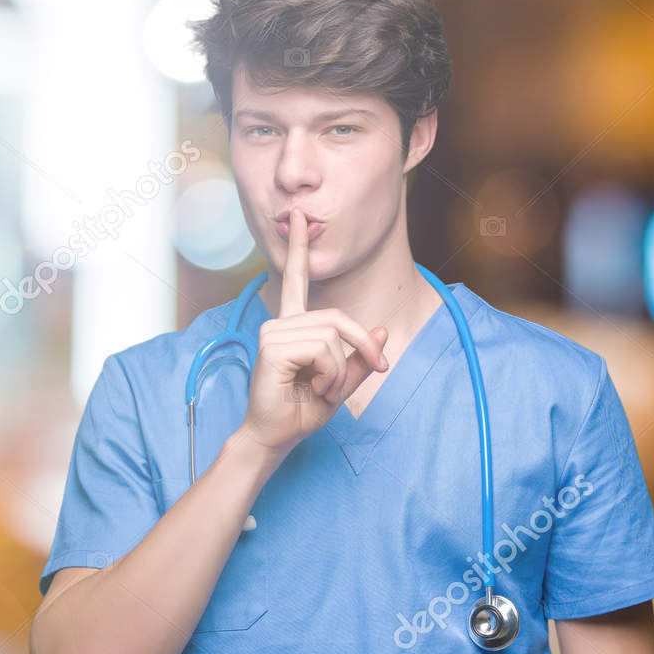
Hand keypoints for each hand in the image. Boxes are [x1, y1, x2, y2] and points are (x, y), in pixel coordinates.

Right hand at [237, 211, 389, 453]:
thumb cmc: (301, 411)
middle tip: (376, 369)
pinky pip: (323, 350)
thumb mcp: (341, 384)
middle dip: (361, 345)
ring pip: (332, 335)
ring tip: (326, 390)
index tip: (298, 217)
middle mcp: (280, 324)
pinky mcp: (272, 347)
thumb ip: (359, 359)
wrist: (274, 437)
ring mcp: (273, 333)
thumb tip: (380, 331)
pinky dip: (332, 373)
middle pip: (336, 317)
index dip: (298, 248)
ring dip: (341, 369)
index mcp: (292, 327)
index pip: (295, 280)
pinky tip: (317, 388)